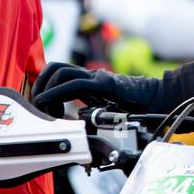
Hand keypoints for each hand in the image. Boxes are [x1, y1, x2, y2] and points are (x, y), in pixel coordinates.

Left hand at [30, 62, 162, 115]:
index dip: (42, 85)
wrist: (154, 101)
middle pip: (53, 67)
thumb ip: (85, 111)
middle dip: (40, 84)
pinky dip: (58, 93)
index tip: (39, 106)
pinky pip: (76, 84)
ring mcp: (96, 78)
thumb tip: (66, 126)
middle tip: (39, 106)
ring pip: (60, 71)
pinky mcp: (104, 84)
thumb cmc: (131, 107)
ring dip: (47, 89)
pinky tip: (54, 108)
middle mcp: (89, 75)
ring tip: (47, 108)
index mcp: (87, 80)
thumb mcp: (101, 110)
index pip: (55, 72)